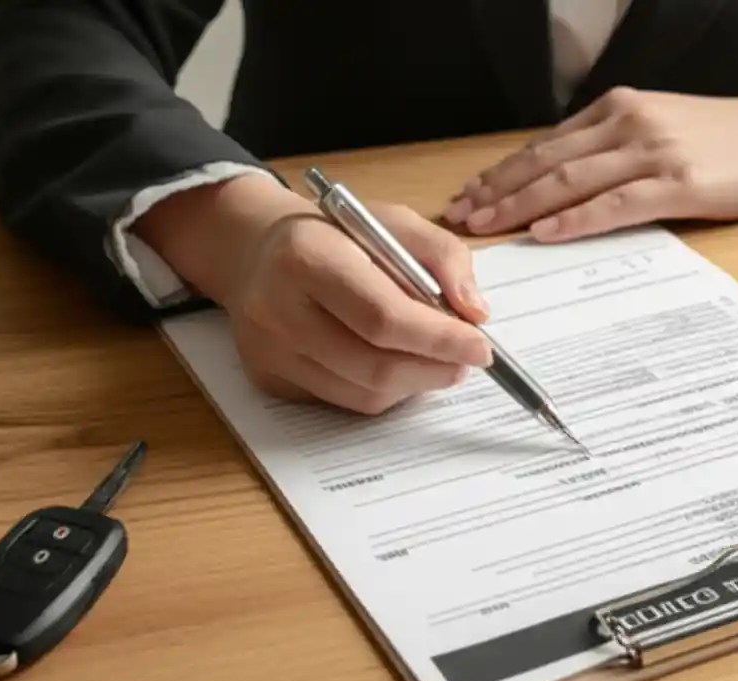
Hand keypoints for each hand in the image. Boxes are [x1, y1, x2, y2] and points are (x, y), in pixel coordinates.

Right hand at [136, 174, 492, 413]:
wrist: (256, 252)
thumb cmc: (335, 236)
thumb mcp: (392, 222)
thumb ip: (443, 256)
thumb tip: (475, 313)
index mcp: (307, 255)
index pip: (383, 316)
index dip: (439, 338)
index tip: (481, 346)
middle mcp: (277, 308)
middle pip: (374, 365)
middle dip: (435, 368)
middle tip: (466, 360)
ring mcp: (269, 351)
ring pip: (364, 393)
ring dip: (414, 383)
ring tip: (434, 359)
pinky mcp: (269, 380)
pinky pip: (344, 401)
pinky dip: (384, 390)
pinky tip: (395, 363)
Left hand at [443, 85, 737, 242]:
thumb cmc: (726, 139)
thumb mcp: (659, 129)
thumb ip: (612, 149)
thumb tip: (562, 184)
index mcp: (618, 110)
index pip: (545, 145)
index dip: (502, 172)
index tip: (469, 196)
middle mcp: (628, 123)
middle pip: (546, 161)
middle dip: (497, 190)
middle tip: (460, 216)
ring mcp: (654, 151)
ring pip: (571, 180)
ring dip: (522, 205)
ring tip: (486, 226)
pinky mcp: (681, 181)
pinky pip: (616, 203)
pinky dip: (577, 218)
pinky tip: (547, 233)